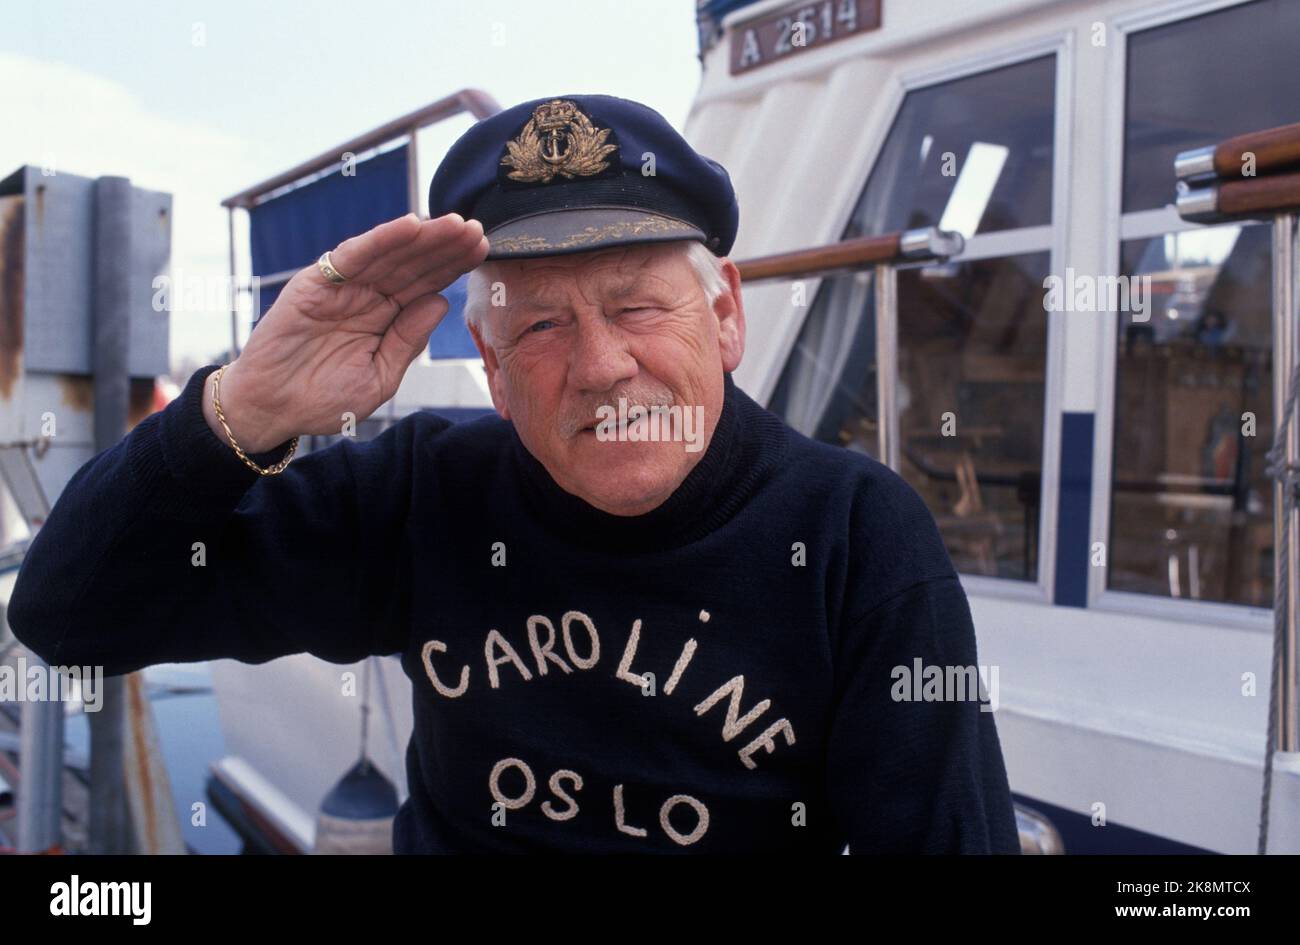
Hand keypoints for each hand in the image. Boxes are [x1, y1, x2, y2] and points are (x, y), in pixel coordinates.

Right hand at [204, 212, 488, 452]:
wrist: (272, 410)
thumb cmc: (324, 399)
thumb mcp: (380, 376)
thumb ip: (408, 340)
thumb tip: (441, 302)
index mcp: (387, 317)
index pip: (427, 284)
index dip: (454, 266)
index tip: (485, 249)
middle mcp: (369, 295)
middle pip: (414, 264)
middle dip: (446, 246)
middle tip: (478, 228)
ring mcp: (344, 286)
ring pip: (390, 254)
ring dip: (422, 237)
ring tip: (454, 224)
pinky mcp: (317, 282)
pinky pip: (354, 256)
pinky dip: (381, 239)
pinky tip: (410, 226)